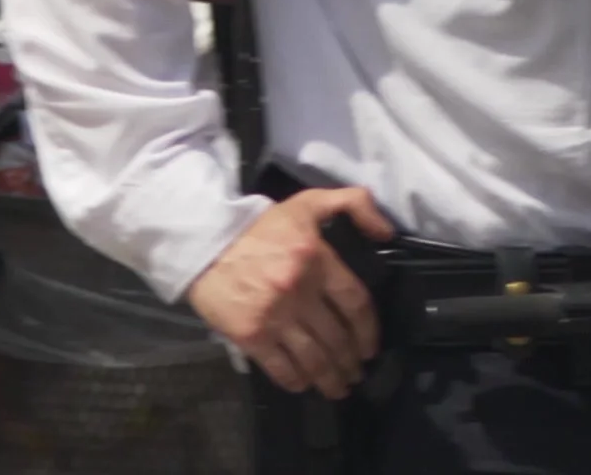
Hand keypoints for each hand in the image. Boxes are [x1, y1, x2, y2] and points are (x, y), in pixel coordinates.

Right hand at [187, 187, 394, 396]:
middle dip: (351, 362)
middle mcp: (300, 292)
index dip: (369, 332)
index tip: (370, 348)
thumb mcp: (308, 202)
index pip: (356, 303)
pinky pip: (282, 367)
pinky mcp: (251, 335)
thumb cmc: (260, 228)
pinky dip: (297, 381)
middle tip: (356, 373)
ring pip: (314, 359)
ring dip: (330, 379)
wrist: (205, 243)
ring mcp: (275, 317)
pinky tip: (304, 385)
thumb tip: (386, 233)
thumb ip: (353, 203)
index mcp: (317, 260)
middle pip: (338, 338)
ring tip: (338, 388)